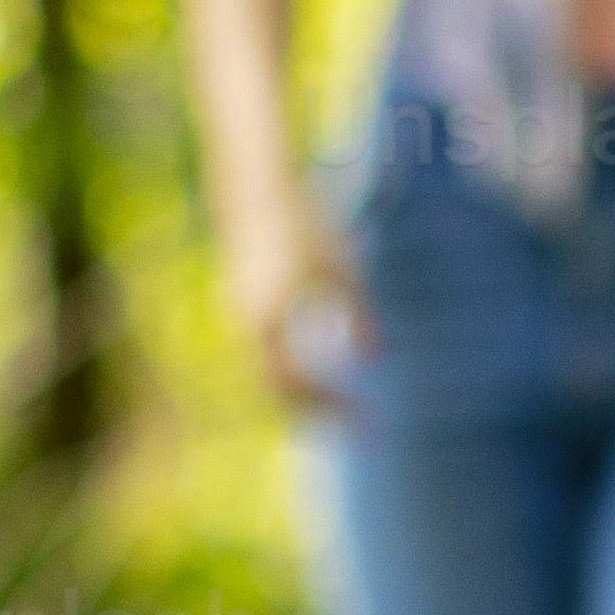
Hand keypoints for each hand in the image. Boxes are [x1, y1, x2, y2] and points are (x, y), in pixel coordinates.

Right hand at [224, 209, 370, 414]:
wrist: (257, 188)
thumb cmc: (304, 222)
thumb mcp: (341, 266)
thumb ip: (357, 313)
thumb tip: (373, 357)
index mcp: (270, 320)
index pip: (298, 384)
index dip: (329, 406)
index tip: (362, 420)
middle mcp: (248, 326)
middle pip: (278, 390)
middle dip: (315, 411)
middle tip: (354, 426)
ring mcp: (240, 318)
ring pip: (268, 375)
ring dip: (302, 396)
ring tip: (337, 409)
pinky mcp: (243, 307)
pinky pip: (265, 356)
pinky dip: (290, 373)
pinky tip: (319, 375)